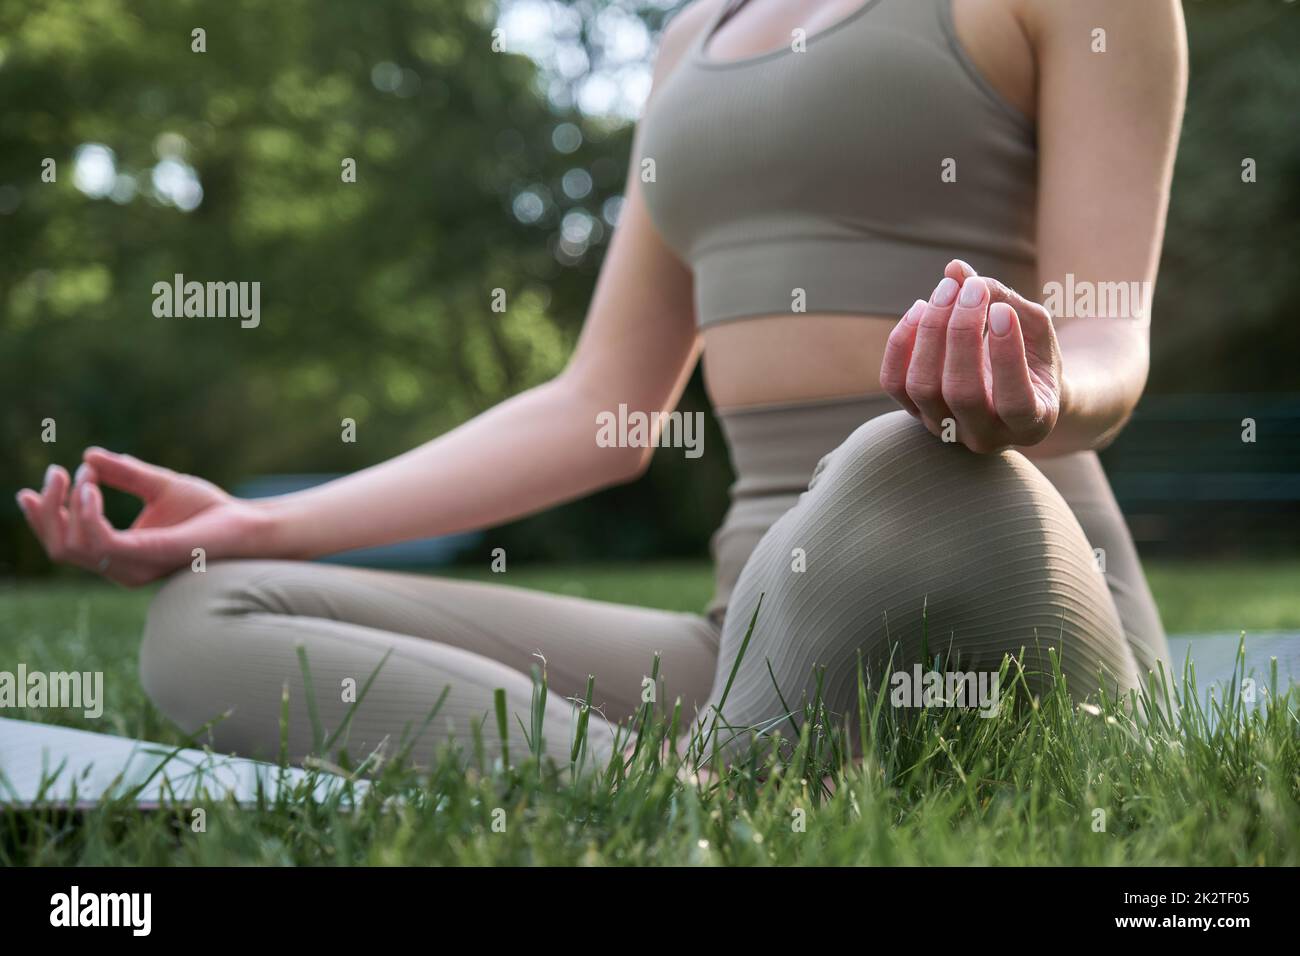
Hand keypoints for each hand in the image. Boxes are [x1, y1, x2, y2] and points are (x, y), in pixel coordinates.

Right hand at [15, 449, 270, 585]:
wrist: (247, 523)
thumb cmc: (209, 510)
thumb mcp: (159, 484)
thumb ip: (125, 473)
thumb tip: (88, 456)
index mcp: (121, 552)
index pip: (64, 543)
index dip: (44, 516)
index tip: (42, 482)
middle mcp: (121, 565)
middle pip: (59, 547)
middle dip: (45, 511)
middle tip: (53, 473)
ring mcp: (133, 565)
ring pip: (70, 546)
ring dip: (64, 506)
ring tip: (76, 475)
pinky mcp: (148, 555)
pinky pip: (101, 540)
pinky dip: (87, 513)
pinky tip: (90, 487)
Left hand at [879, 259, 1063, 452]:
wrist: (1015, 389)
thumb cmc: (1032, 355)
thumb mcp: (1034, 329)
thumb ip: (1005, 299)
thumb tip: (955, 269)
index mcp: (1031, 424)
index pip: (1015, 401)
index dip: (1006, 356)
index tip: (1004, 311)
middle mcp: (984, 437)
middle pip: (961, 391)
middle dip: (962, 334)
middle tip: (972, 288)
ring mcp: (945, 428)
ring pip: (923, 387)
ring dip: (931, 332)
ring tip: (947, 289)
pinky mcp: (915, 413)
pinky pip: (894, 383)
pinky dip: (901, 344)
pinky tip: (919, 309)